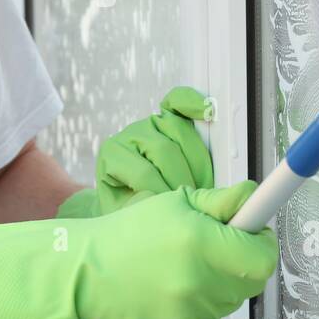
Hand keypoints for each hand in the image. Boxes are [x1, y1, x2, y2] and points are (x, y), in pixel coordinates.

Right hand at [0, 179, 276, 318]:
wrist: (83, 274)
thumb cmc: (125, 236)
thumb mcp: (174, 204)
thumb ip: (220, 202)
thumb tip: (254, 198)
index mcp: (202, 244)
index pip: (263, 256)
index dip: (260, 243)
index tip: (251, 235)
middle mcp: (200, 283)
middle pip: (250, 281)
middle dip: (238, 261)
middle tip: (210, 247)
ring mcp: (190, 314)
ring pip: (228, 301)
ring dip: (216, 285)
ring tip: (179, 268)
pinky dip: (195, 307)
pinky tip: (168, 290)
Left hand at [84, 86, 214, 215]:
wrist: (127, 198)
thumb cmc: (126, 208)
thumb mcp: (125, 215)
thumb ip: (138, 207)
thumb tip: (158, 198)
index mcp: (112, 155)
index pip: (145, 173)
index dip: (165, 192)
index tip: (176, 210)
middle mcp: (130, 135)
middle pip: (165, 151)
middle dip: (184, 179)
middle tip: (193, 201)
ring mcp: (150, 123)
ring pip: (180, 132)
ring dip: (198, 162)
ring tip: (201, 185)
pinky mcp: (166, 117)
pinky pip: (178, 103)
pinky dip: (192, 104)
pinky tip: (206, 110)